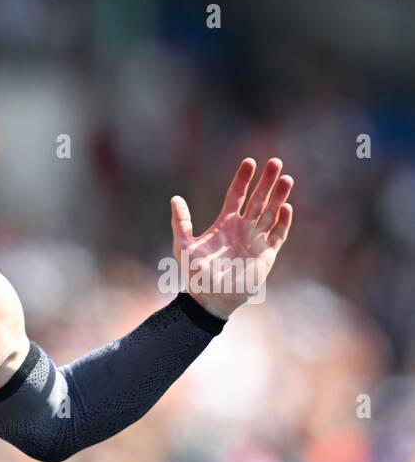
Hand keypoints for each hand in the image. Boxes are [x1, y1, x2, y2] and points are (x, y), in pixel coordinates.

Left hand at [170, 158, 294, 318]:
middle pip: (257, 200)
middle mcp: (242, 229)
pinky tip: (285, 208)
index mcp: (225, 224)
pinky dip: (282, 222)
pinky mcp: (266, 255)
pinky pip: (277, 235)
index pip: (236, 195)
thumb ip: (180, 222)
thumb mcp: (183, 246)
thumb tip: (174, 199)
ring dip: (278, 197)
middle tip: (276, 162)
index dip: (243, 179)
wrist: (208, 300)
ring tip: (286, 179)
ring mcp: (256, 241)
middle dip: (267, 181)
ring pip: (270, 213)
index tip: (249, 162)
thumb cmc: (194, 275)